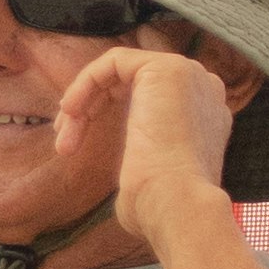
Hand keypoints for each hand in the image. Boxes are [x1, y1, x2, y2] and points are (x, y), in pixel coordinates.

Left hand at [50, 40, 237, 238]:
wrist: (177, 207)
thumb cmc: (162, 207)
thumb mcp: (150, 179)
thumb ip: (146, 158)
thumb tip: (135, 170)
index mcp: (205, 116)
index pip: (148, 98)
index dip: (105, 113)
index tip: (75, 143)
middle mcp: (203, 90)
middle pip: (130, 84)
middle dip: (90, 108)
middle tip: (63, 141)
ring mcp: (189, 75)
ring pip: (119, 72)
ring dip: (84, 100)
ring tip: (63, 135)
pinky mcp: (167, 68)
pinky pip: (114, 61)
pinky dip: (86, 82)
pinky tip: (71, 111)